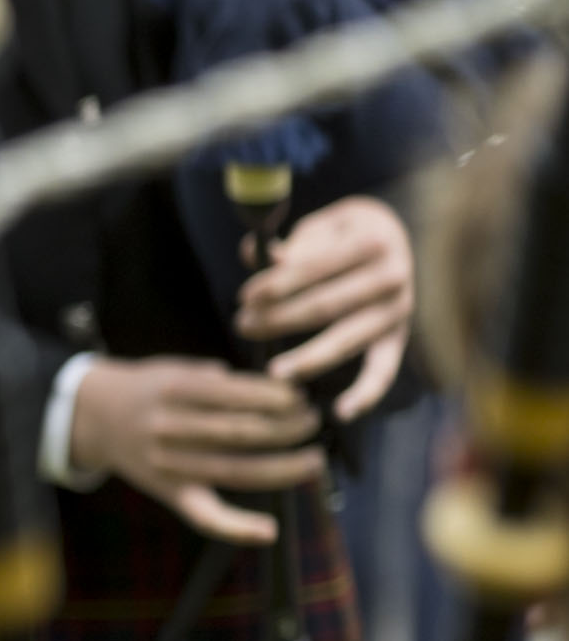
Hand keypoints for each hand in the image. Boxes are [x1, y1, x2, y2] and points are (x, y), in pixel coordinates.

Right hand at [63, 355, 322, 543]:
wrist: (96, 416)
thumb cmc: (152, 389)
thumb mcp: (178, 368)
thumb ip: (224, 381)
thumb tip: (282, 396)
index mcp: (173, 390)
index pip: (237, 394)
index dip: (277, 398)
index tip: (300, 397)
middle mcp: (168, 428)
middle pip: (242, 432)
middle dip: (288, 428)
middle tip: (313, 422)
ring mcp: (168, 464)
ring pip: (236, 472)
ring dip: (284, 468)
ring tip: (313, 460)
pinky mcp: (168, 492)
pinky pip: (204, 516)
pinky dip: (237, 527)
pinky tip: (269, 530)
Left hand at [235, 193, 413, 417]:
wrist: (389, 236)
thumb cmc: (339, 234)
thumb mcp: (318, 227)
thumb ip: (289, 246)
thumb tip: (255, 256)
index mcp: (373, 241)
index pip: (314, 267)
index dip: (276, 284)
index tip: (243, 297)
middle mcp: (394, 276)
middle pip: (326, 306)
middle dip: (279, 319)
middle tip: (242, 325)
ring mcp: (398, 310)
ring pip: (346, 340)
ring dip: (307, 358)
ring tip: (273, 371)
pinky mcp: (398, 337)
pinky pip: (383, 370)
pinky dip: (366, 394)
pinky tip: (341, 413)